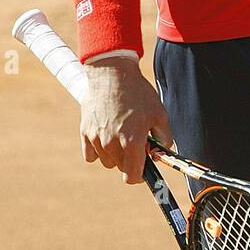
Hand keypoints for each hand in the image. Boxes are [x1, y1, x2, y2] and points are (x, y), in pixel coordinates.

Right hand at [80, 57, 173, 184]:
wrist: (112, 73)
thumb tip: (162, 150)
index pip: (132, 177)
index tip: (142, 168)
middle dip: (129, 160)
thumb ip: (165, 137)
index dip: (140, 175)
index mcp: (132, 141)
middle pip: (120, 168)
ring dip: (114, 154)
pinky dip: (98, 150)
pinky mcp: (85, 132)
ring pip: (106, 161)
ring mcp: (96, 139)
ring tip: (120, 133)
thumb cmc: (138, 92)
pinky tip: (105, 135)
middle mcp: (112, 144)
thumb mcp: (159, 113)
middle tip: (134, 142)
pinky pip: (90, 155)